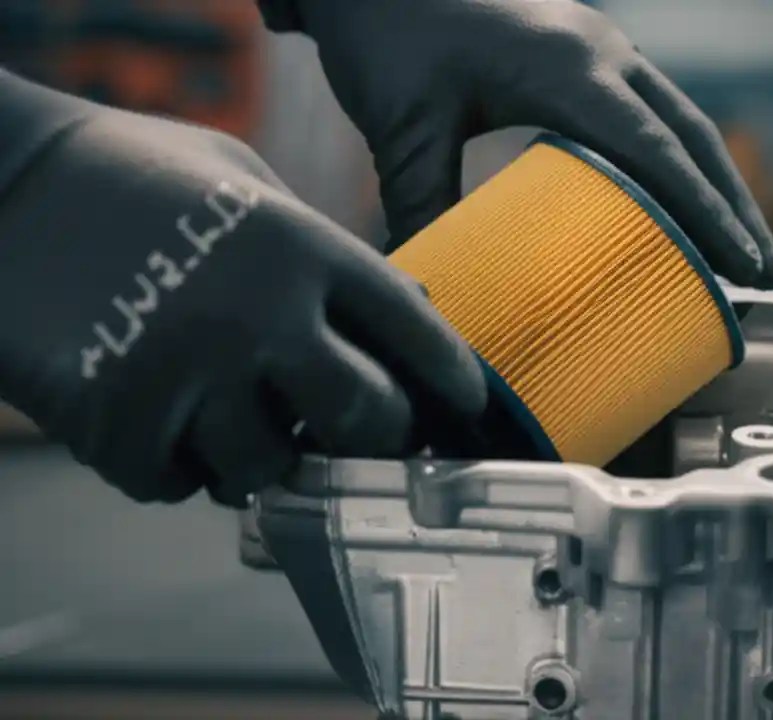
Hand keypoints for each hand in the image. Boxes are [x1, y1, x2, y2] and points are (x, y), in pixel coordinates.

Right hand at [0, 75, 485, 506]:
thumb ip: (324, 247)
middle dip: (371, 437)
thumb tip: (406, 303)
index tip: (465, 405)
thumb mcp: (245, 182)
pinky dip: (175, 464)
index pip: (412, 327)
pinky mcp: (119, 425)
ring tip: (230, 412)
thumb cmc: (128, 174)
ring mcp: (189, 378)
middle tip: (355, 431)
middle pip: (364, 420)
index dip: (451, 375)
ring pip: (268, 469)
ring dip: (259, 455)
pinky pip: (178, 483)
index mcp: (299, 247)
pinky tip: (159, 414)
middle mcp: (259, 318)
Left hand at [293, 0, 772, 287]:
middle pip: (694, 136)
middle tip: (769, 273)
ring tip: (745, 249)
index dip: (706, 213)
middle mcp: (601, 50)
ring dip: (719, 183)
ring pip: (684, 119)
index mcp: (567, 66)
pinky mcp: (588, 51)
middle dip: (736, 207)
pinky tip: (687, 203)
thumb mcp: (401, 126)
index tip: (744, 266)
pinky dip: (681, 160)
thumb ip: (422, 208)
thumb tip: (432, 299)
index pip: (657, 151)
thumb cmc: (386, 33)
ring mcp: (601, 45)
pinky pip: (655, 109)